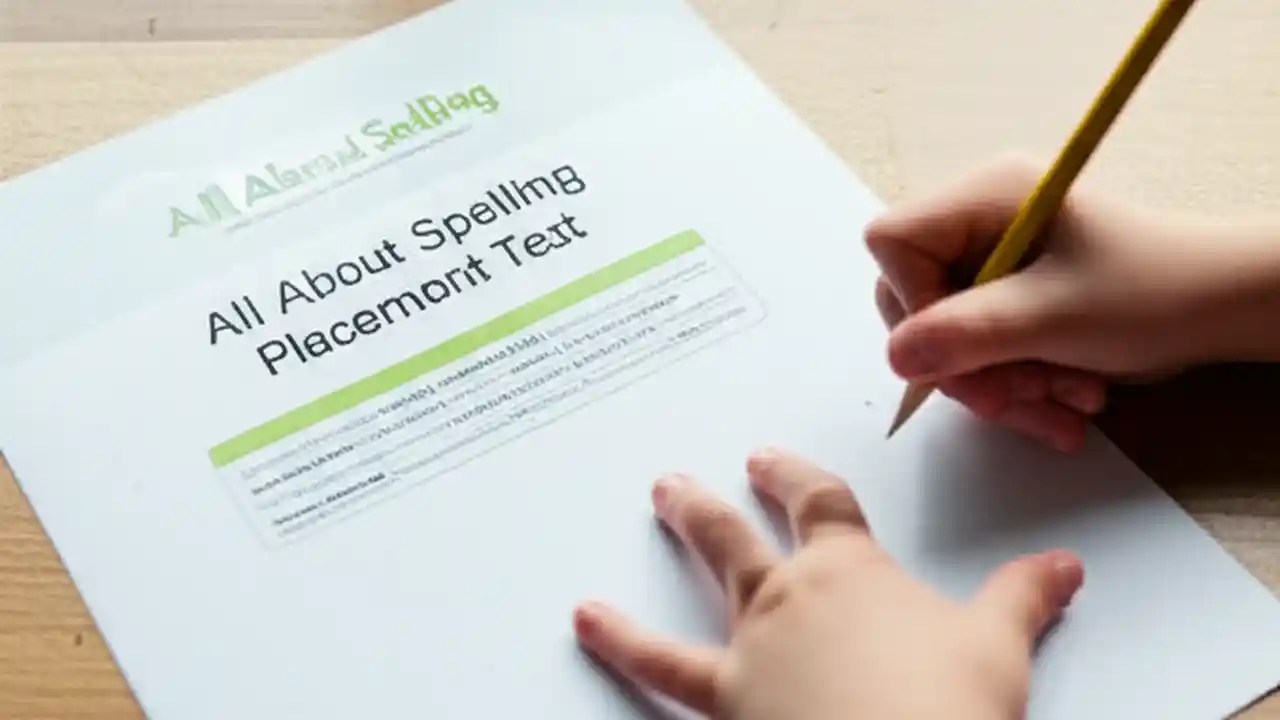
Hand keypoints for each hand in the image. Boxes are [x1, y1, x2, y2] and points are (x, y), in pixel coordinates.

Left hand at [573, 448, 1084, 719]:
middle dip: (719, 500)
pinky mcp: (726, 696)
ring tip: (659, 500)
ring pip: (711, 571)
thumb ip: (1026, 598)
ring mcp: (752, 640)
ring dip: (682, 531)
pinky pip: (661, 665)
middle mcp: (794, 592)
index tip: (772, 462)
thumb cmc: (950, 704)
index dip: (797, 478)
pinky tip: (585, 619)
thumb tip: (1065, 567)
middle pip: (746, 531)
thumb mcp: (1000, 645)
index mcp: (854, 570)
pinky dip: (619, 641)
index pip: (823, 505)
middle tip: (684, 481)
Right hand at [866, 155, 1279, 450]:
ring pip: (950, 332)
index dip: (913, 303)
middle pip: (917, 297)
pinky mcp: (1014, 291)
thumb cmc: (1154, 292)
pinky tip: (1066, 399)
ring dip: (999, 382)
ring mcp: (996, 256)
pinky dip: (1017, 380)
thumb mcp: (1054, 317)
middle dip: (964, 361)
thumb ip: (968, 335)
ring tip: (1060, 405)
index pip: (895, 243)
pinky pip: (983, 344)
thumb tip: (897, 357)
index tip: (963, 348)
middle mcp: (982, 219)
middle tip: (1013, 400)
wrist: (1226, 307)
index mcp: (987, 196)